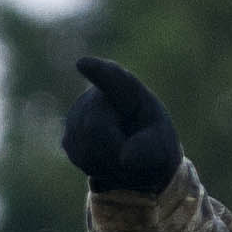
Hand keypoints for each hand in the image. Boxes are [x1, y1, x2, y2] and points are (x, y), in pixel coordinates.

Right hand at [59, 57, 182, 195]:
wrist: (137, 159)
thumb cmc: (153, 146)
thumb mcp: (162, 148)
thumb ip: (150, 151)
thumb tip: (125, 157)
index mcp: (130, 91)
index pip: (113, 79)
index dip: (98, 71)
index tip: (83, 64)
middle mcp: (99, 96)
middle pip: (95, 129)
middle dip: (113, 151)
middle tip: (131, 158)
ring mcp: (79, 115)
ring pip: (85, 146)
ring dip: (106, 162)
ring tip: (120, 156)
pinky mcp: (68, 136)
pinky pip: (79, 157)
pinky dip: (95, 166)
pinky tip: (105, 159)